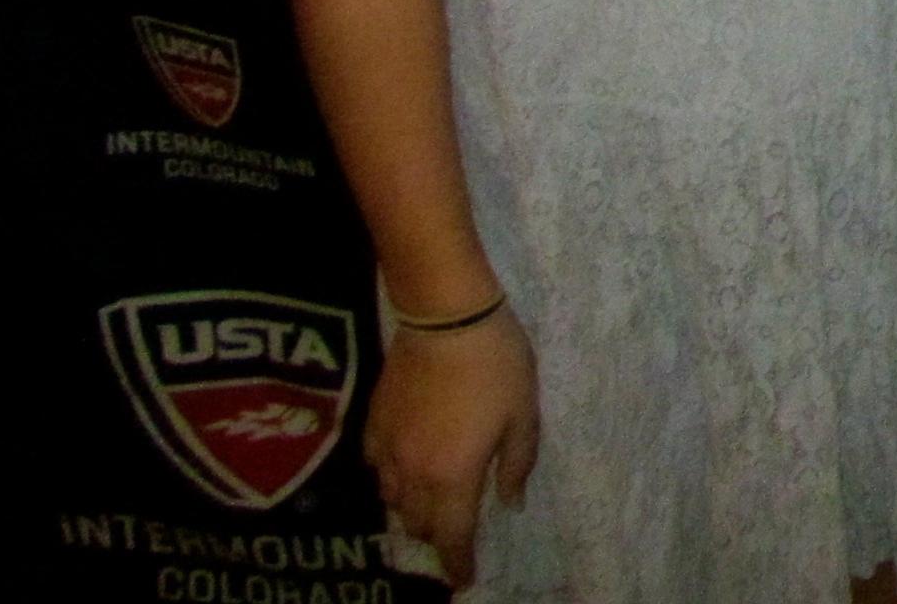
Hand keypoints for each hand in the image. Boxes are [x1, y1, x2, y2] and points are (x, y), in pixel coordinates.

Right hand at [366, 309, 539, 588]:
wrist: (445, 318)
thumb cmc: (496, 364)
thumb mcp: (524, 414)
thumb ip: (517, 463)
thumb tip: (510, 502)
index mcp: (455, 476)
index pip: (453, 536)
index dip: (458, 562)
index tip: (463, 578)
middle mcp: (414, 473)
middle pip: (419, 524)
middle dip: (438, 535)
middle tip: (455, 531)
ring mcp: (388, 449)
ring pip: (393, 501)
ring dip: (413, 510)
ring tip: (431, 504)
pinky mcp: (372, 424)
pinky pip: (376, 468)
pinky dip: (391, 479)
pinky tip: (405, 467)